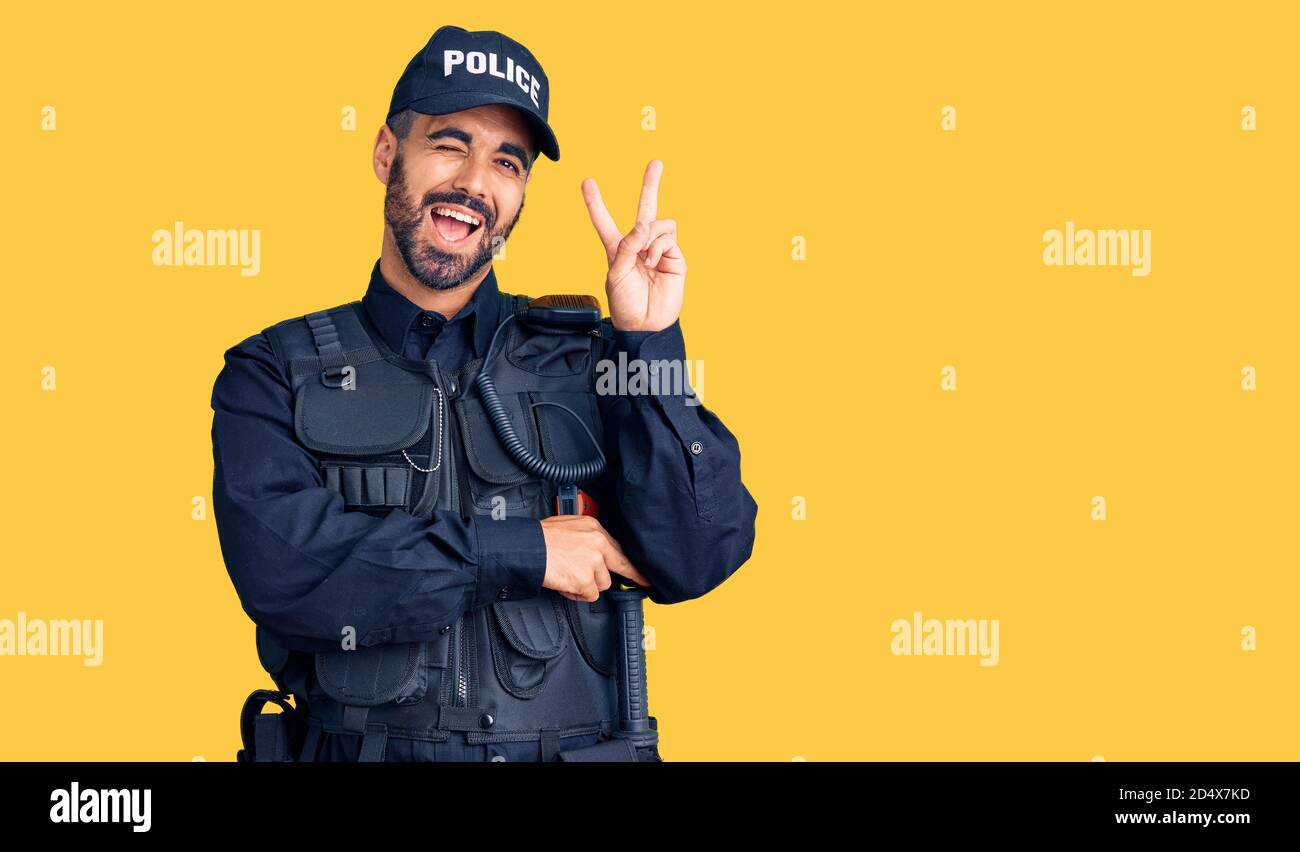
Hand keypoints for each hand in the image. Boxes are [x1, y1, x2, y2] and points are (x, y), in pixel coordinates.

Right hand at [539, 515, 650, 601]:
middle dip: (631, 576)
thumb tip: (593, 552)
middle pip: (620, 566)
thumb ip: (585, 537)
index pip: (618, 547)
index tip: (641, 571)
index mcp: (594, 528)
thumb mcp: (567, 526)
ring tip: (569, 577)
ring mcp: (593, 562)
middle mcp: (597, 543)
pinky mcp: (586, 579)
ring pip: (602, 584)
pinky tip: (565, 584)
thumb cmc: (540, 538)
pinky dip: (577, 594)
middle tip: (642, 583)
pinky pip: (589, 595)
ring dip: (587, 585)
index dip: (628, 562)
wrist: (527, 549)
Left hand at [581, 159, 685, 332]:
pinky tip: (653, 262)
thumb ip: (628, 246)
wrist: (645, 325)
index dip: (596, 203)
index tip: (587, 182)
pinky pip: (668, 238)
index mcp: (618, 250)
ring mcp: (659, 250)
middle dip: (652, 185)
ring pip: (658, 223)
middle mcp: (639, 246)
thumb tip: (645, 225)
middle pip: (646, 209)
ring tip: (645, 258)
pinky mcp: (675, 258)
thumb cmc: (626, 304)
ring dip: (649, 235)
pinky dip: (658, 246)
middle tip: (656, 163)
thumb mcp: (616, 273)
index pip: (604, 222)